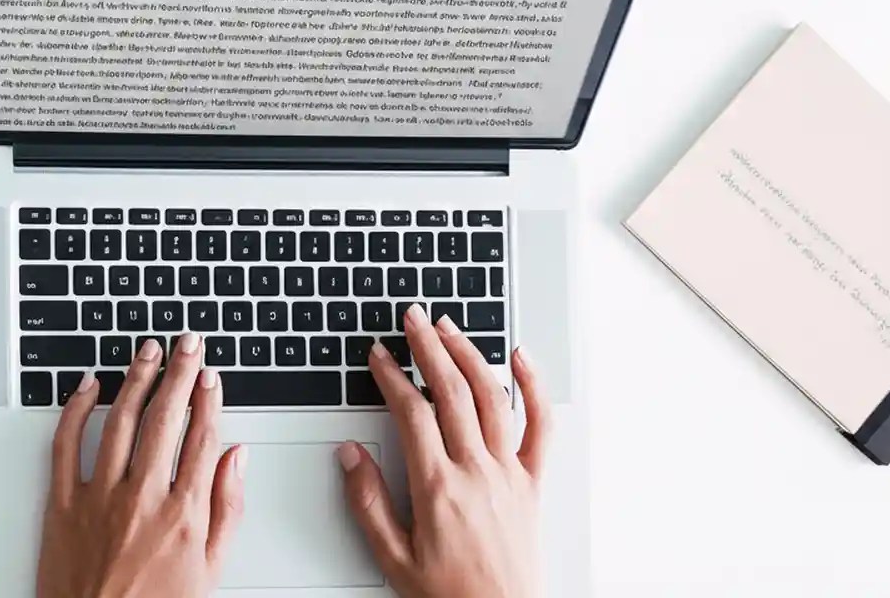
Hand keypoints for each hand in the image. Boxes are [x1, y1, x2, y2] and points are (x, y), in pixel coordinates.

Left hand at [37, 334, 246, 597]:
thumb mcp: (210, 569)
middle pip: (166, 418)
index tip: (211, 375)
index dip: (209, 399)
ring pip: (120, 421)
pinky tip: (89, 386)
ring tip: (147, 351)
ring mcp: (99, 498)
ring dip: (136, 379)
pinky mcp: (61, 505)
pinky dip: (76, 409)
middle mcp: (142, 498)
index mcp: (183, 514)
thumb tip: (237, 460)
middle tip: (187, 344)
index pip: (202, 437)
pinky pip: (66, 445)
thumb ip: (227, 509)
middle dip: (179, 373)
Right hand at [339, 305, 550, 597]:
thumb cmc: (450, 595)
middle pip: (451, 393)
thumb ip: (368, 503)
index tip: (378, 355)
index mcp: (438, 489)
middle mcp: (476, 472)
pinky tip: (520, 359)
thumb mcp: (393, 557)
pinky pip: (539, 427)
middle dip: (428, 348)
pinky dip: (532, 387)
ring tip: (449, 328)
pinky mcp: (532, 482)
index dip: (391, 377)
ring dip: (469, 355)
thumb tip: (349, 456)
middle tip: (412, 318)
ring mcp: (509, 473)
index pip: (411, 414)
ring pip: (492, 398)